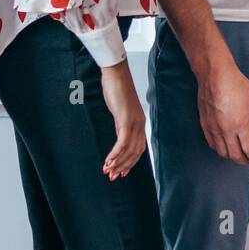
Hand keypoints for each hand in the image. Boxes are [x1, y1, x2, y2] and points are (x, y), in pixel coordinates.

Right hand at [100, 60, 148, 179]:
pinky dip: (115, 154)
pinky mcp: (126, 119)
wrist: (116, 73)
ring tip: (108, 171)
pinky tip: (108, 161)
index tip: (122, 171)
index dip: (131, 161)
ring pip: (129, 150)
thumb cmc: (116, 89)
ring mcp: (134, 121)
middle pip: (135, 152)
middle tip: (113, 176)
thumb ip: (121, 123)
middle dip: (124, 166)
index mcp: (139, 121)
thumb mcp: (119, 110)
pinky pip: (122, 142)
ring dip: (118, 163)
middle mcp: (140, 123)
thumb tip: (118, 134)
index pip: (139, 147)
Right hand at [195, 57, 248, 164]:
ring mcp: (214, 129)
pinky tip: (226, 147)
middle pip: (236, 155)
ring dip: (232, 157)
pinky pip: (212, 145)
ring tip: (239, 154)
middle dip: (244, 161)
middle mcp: (227, 130)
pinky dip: (220, 150)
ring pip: (223, 153)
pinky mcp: (205, 126)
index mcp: (242, 124)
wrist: (215, 76)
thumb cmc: (236, 85)